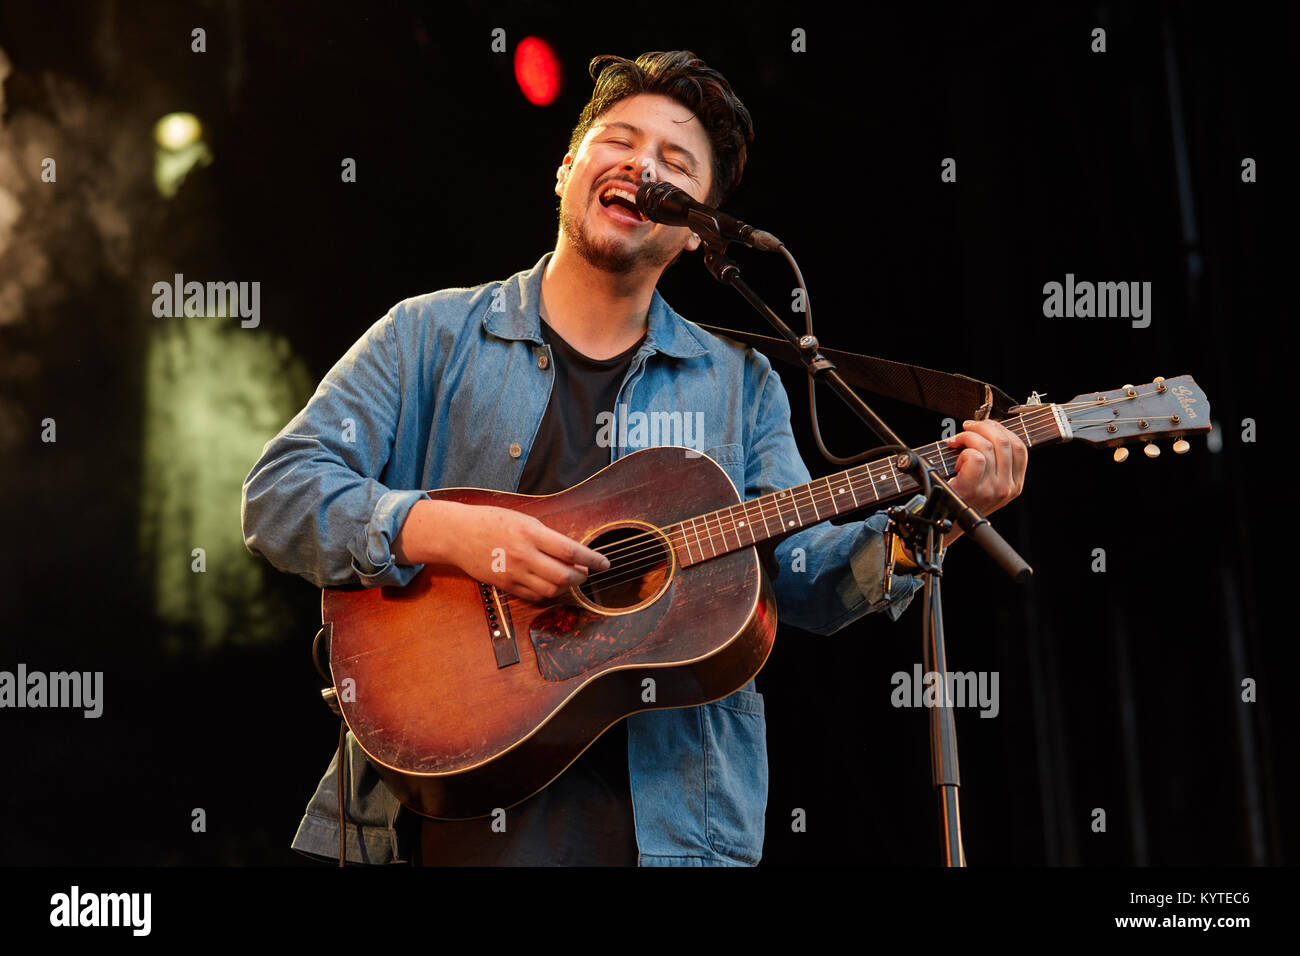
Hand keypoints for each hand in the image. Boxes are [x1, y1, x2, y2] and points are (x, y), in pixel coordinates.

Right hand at [394, 499, 608, 602]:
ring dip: (567, 588)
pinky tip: (552, 585)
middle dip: (581, 577)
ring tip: (570, 579)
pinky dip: (549, 593)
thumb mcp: (524, 520)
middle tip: (585, 573)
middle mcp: (524, 555)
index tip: (604, 563)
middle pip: (564, 576)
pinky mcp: (505, 585)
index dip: (592, 560)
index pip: (570, 551)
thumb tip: (572, 553)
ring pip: (551, 590)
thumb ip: (547, 536)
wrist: (458, 534)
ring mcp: (514, 573)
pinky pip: (534, 596)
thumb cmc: (492, 521)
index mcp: (531, 534)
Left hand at [933, 419, 1027, 547]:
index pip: (1019, 447)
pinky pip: (974, 457)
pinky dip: (963, 452)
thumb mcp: (989, 482)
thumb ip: (994, 460)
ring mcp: (993, 489)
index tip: (985, 425)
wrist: (948, 521)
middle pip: (1004, 442)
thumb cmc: (965, 497)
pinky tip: (957, 461)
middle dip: (982, 427)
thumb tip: (986, 429)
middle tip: (967, 428)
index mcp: (1015, 484)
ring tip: (957, 443)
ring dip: (968, 437)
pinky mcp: (975, 489)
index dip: (1001, 430)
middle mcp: (1007, 487)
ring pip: (987, 446)